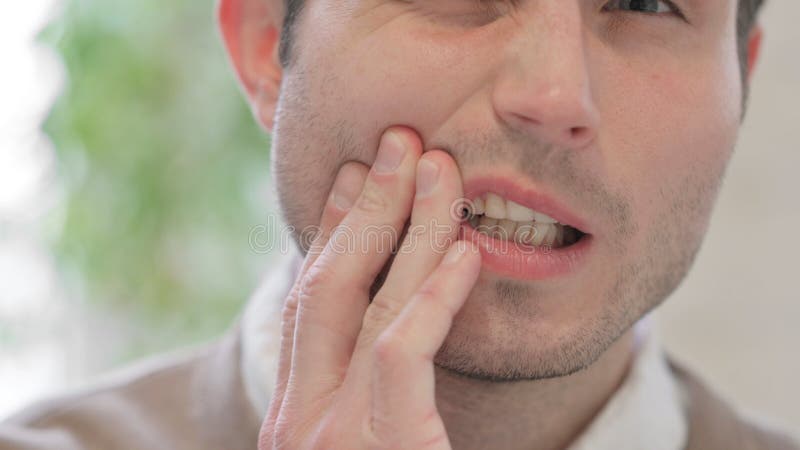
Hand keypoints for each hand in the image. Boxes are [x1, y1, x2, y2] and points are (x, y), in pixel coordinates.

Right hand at [259, 126, 481, 449]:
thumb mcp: (371, 440)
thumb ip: (371, 392)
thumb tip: (394, 326)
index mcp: (295, 412)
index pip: (309, 304)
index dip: (331, 229)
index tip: (357, 175)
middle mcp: (298, 419)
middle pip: (327, 286)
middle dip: (364, 205)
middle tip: (399, 143)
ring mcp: (329, 435)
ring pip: (367, 305)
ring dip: (405, 228)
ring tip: (439, 170)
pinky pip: (401, 352)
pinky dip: (432, 298)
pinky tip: (464, 255)